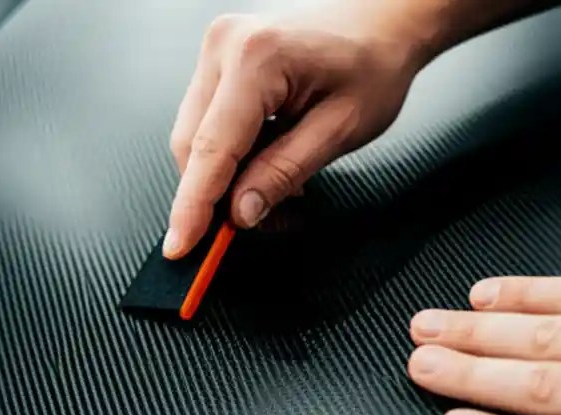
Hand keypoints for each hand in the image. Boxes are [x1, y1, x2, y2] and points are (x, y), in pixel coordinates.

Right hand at [164, 3, 438, 258]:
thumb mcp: (341, 129)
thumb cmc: (373, 63)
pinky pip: (207, 122)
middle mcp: (225, 46)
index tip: (180, 246)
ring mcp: (217, 50)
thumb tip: (241, 213)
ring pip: (194, 137)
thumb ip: (284, 172)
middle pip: (192, 145)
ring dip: (227, 176)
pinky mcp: (218, 61)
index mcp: (257, 58)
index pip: (211, 149)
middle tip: (264, 220)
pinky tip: (267, 158)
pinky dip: (231, 154)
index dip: (193, 206)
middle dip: (218, 196)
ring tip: (279, 184)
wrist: (381, 22)